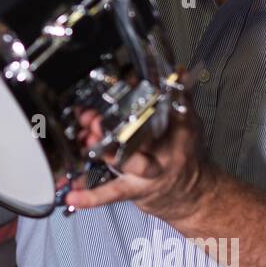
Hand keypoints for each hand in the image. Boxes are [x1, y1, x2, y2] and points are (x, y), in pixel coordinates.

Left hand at [62, 68, 216, 222]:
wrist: (193, 196)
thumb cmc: (186, 155)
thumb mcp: (190, 123)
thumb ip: (181, 97)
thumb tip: (178, 70)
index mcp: (178, 136)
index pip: (168, 113)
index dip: (151, 98)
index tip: (133, 81)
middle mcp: (161, 158)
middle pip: (139, 143)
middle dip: (116, 131)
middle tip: (96, 119)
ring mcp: (145, 176)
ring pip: (122, 165)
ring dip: (100, 152)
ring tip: (84, 140)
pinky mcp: (131, 190)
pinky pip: (109, 194)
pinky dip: (89, 196)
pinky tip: (72, 194)